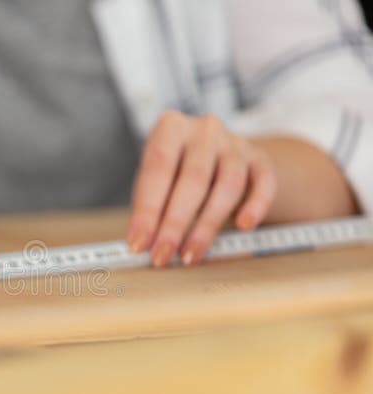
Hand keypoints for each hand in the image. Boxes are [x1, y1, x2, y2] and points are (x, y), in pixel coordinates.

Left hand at [127, 111, 277, 266]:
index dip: (147, 210)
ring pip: (228, 185)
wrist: (218, 154)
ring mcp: (235, 142)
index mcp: (170, 127)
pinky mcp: (260, 158)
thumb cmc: (175, 172)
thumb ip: (149, 208)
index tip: (138, 244)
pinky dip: (255, 206)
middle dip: (175, 224)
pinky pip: (263, 183)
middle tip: (162, 256)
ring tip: (190, 256)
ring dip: (207, 226)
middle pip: (193, 179)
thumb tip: (142, 244)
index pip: (157, 170)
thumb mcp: (156, 180)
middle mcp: (205, 130)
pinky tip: (244, 227)